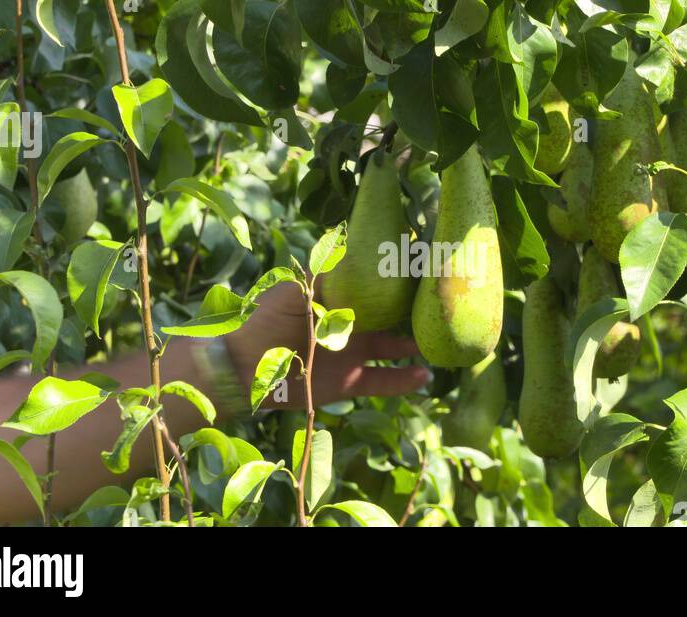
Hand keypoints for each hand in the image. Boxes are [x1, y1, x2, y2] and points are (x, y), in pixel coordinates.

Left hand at [224, 281, 429, 408]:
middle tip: (442, 304)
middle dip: (412, 311)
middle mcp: (347, 325)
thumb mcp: (298, 289)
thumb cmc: (267, 320)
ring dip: (414, 346)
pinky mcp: (347, 383)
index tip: (423, 268)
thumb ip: (328, 273)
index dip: (395, 279)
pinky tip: (426, 376)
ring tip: (441, 341)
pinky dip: (403, 380)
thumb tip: (354, 243)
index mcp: (336, 300)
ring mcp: (349, 354)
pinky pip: (382, 381)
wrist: (243, 367)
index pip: (372, 286)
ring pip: (391, 349)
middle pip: (388, 317)